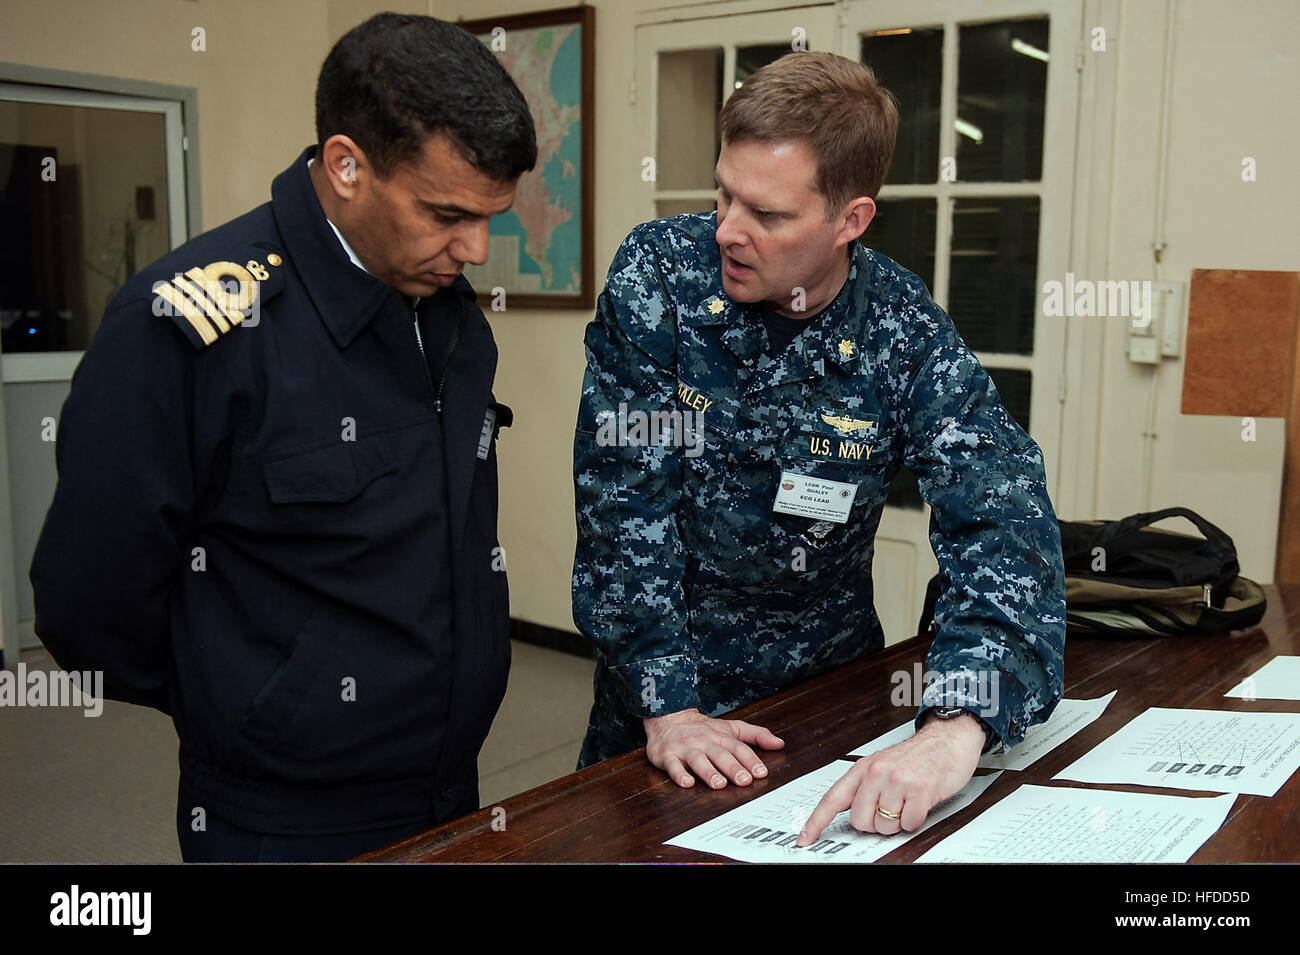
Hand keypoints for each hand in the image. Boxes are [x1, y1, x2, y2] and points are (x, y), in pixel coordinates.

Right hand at [644, 708, 784, 788]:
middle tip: (744, 781)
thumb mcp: (731, 728)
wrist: (668, 718)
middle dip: (733, 767)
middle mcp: (705, 742)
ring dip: (709, 772)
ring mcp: (686, 748)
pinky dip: (679, 775)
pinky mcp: (668, 755)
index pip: (738, 748)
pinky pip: (673, 766)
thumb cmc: (702, 728)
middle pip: (720, 754)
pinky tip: (687, 783)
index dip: (750, 760)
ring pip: (698, 760)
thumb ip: (756, 735)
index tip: (761, 773)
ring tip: (719, 783)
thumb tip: (780, 743)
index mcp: (721, 737)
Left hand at [796, 712, 983, 844]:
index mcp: (863, 768)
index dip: (816, 822)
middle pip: (860, 821)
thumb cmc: (917, 755)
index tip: (804, 839)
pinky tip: (920, 803)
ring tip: (907, 801)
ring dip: (898, 821)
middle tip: (891, 807)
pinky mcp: (920, 790)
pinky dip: (915, 820)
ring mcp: (898, 781)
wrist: (948, 739)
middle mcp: (877, 773)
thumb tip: (848, 815)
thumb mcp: (882, 764)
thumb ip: (864, 787)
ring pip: (885, 826)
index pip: (833, 799)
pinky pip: (909, 824)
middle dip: (875, 822)